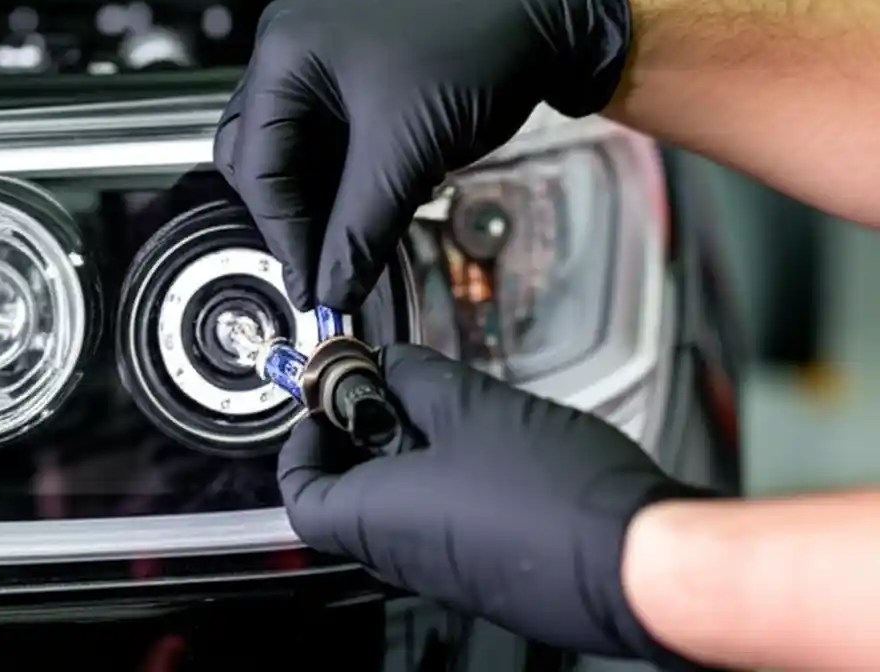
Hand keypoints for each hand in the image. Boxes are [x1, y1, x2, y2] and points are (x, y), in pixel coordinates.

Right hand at [214, 0, 630, 310]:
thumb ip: (361, 230)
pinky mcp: (356, 79)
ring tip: (361, 240)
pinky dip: (350, 182)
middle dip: (295, 218)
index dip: (285, 237)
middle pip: (262, 161)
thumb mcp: (407, 152)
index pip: (258, 168)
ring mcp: (323, 64)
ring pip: (298, 159)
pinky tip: (379, 205)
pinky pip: (332, 145)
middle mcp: (292, 54)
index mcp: (285, 55)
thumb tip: (335, 287)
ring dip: (326, 204)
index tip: (313, 286)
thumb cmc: (475, 46)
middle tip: (328, 267)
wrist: (548, 13)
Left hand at [278, 345, 714, 663]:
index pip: (299, 493)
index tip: (323, 401)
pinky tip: (489, 444)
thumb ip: (418, 378)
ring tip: (447, 407)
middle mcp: (403, 558)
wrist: (639, 563)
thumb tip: (389, 364)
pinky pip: (446, 523)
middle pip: (349, 496)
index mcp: (378, 521)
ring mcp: (447, 573)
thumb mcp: (472, 407)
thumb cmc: (557, 496)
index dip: (302, 441)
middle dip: (361, 434)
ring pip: (401, 507)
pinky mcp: (489, 575)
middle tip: (387, 389)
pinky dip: (448, 479)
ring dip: (410, 452)